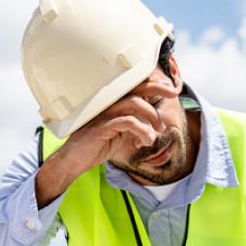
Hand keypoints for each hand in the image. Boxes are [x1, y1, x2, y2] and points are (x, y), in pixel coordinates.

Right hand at [34, 88, 170, 207]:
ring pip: (135, 104)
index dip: (153, 84)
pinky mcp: (101, 126)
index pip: (133, 86)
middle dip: (158, 88)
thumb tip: (154, 124)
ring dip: (151, 118)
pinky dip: (142, 131)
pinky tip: (143, 142)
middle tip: (173, 94)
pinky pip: (128, 122)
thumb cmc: (95, 147)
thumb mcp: (119, 133)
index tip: (170, 89)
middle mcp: (106, 104)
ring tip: (155, 134)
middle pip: (136, 88)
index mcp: (110, 104)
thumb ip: (133, 124)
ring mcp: (103, 113)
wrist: (72, 161)